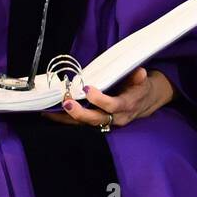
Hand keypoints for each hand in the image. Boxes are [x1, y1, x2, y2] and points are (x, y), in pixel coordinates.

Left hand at [46, 68, 173, 129]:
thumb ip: (139, 77)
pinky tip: (52, 114)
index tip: (87, 88)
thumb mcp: (144, 81)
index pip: (112, 106)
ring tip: (51, 111)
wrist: (145, 102)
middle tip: (66, 102)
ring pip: (86, 123)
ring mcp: (106, 122)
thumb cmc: (141, 89)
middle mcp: (116, 118)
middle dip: (80, 112)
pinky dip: (66, 120)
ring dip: (68, 118)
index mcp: (126, 106)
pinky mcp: (98, 122)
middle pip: (96, 119)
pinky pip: (81, 123)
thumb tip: (140, 73)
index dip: (100, 99)